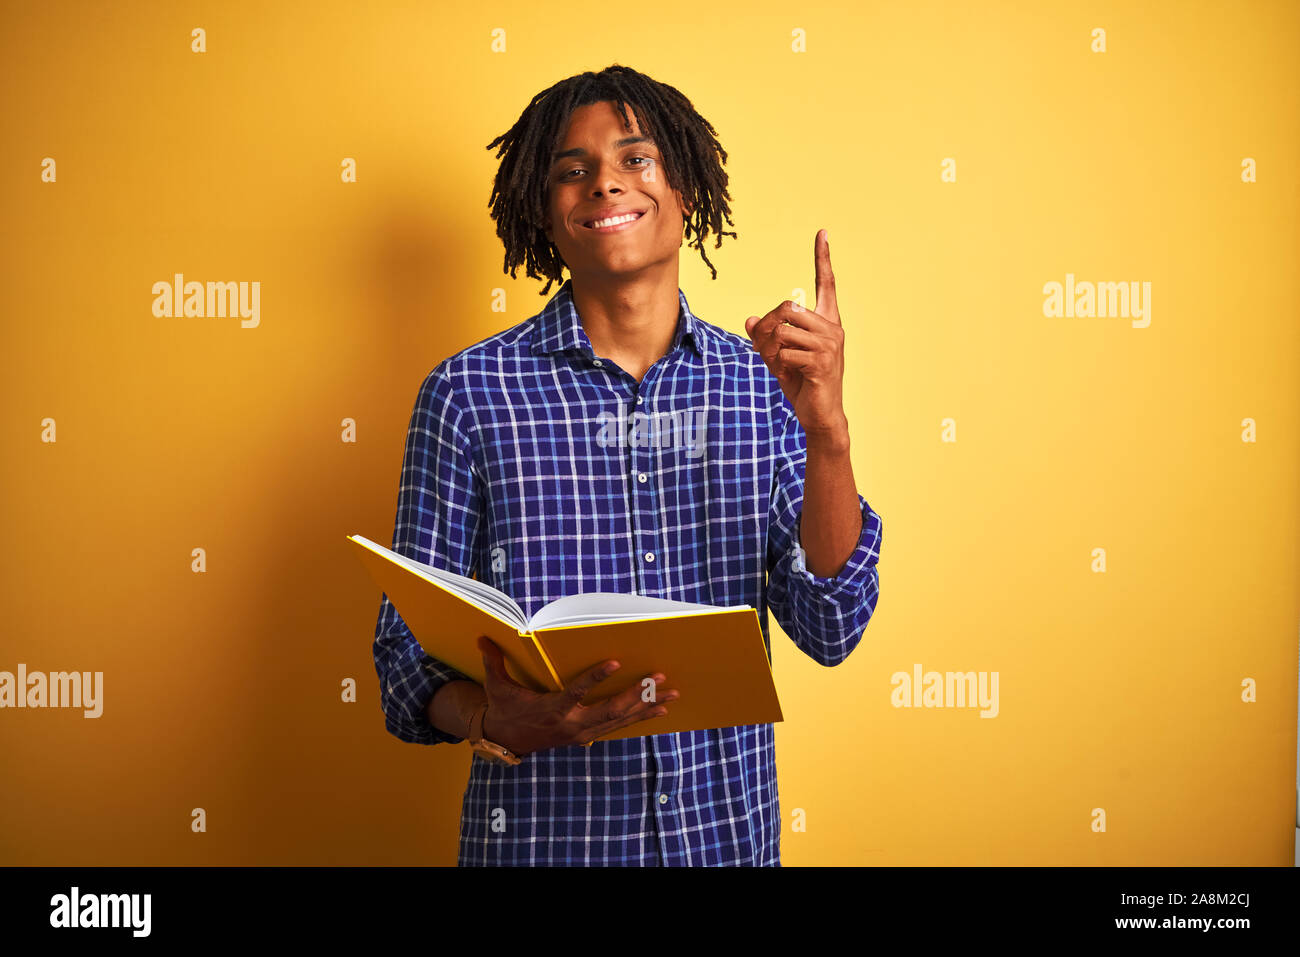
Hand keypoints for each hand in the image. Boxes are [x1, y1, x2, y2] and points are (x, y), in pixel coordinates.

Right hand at [476, 636, 677, 756]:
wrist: (507, 741)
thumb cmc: (505, 708)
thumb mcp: (496, 686)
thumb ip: (494, 662)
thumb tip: (482, 638)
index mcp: (552, 709)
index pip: (577, 692)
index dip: (596, 677)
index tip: (616, 661)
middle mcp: (572, 724)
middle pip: (610, 710)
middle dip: (636, 694)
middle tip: (658, 678)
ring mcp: (583, 732)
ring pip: (620, 721)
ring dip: (647, 707)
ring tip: (672, 695)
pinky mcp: (588, 736)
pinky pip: (619, 727)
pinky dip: (640, 718)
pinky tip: (660, 709)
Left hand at [744, 229, 848, 442]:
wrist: (820, 414)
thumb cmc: (803, 384)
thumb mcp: (780, 357)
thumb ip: (766, 337)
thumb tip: (750, 319)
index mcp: (827, 322)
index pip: (826, 284)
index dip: (823, 258)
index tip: (822, 233)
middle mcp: (832, 328)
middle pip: (787, 307)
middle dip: (767, 329)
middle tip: (764, 349)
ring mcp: (829, 345)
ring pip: (782, 330)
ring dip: (770, 350)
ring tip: (778, 366)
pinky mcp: (821, 362)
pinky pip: (784, 353)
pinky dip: (778, 366)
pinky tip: (791, 376)